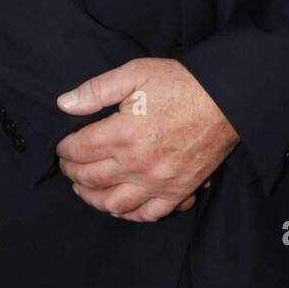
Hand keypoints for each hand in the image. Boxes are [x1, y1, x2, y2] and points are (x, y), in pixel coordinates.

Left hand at [54, 58, 240, 222]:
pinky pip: (147, 214)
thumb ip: (97, 89)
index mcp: (123, 134)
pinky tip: (120, 206)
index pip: (79, 150)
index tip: (61, 146)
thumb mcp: (136, 72)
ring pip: (114, 204)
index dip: (64, 149)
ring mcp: (158, 182)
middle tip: (68, 166)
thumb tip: (64, 104)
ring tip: (85, 189)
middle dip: (72, 173)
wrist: (227, 100)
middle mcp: (137, 164)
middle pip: (91, 179)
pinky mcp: (177, 191)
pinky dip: (129, 214)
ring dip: (93, 199)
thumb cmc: (182, 83)